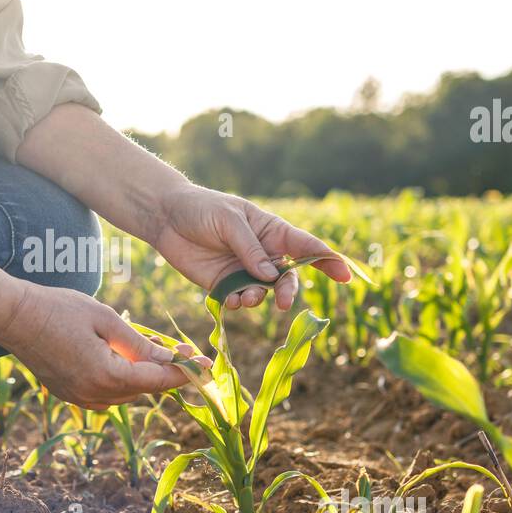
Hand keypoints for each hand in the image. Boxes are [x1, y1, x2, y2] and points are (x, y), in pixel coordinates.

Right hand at [0, 282, 209, 409]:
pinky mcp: (67, 394)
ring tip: (154, 352)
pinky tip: (123, 360)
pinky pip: (104, 394)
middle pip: (142, 391)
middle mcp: (93, 395)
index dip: (183, 374)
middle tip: (182, 352)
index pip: (157, 381)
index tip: (203, 367)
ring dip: (140, 378)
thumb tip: (169, 359)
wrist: (11, 317)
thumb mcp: (105, 320)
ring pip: (124, 395)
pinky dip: (119, 381)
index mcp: (107, 376)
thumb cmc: (59, 310)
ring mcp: (78, 398)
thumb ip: (138, 344)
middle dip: (163, 373)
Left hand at [150, 185, 351, 309]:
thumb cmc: (202, 209)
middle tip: (283, 303)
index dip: (328, 260)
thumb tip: (270, 275)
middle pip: (288, 277)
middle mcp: (263, 254)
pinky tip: (229, 299)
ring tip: (244, 296)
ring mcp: (244, 271)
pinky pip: (239, 300)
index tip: (345, 275)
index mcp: (272, 231)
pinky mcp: (224, 285)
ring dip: (259, 299)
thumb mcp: (228, 221)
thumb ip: (250, 248)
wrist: (166, 217)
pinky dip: (238, 303)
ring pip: (264, 293)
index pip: (306, 247)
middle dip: (289, 291)